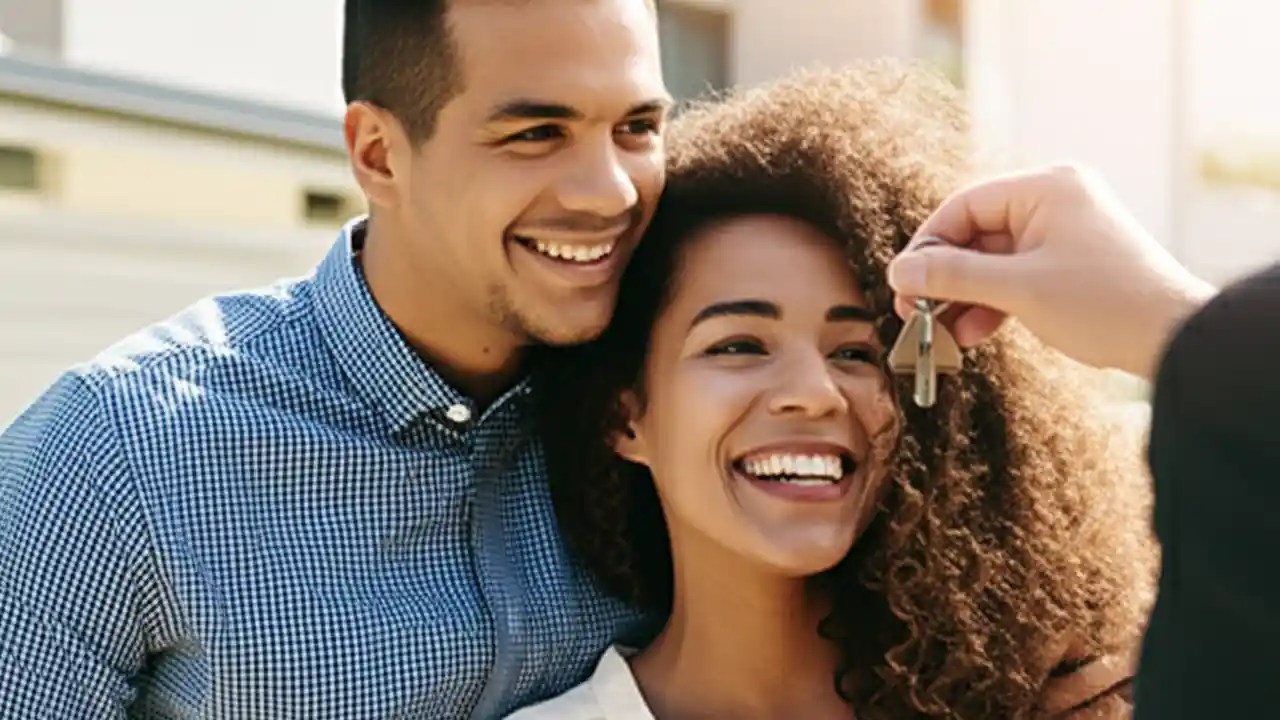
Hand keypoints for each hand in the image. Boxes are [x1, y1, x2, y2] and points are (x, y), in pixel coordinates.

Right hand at [887, 165, 1214, 379]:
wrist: (1174, 337)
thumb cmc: (1104, 303)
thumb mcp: (1017, 289)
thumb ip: (953, 276)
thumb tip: (898, 270)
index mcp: (1046, 188)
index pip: (965, 206)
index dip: (928, 246)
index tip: (903, 282)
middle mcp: (1055, 200)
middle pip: (976, 233)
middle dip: (945, 278)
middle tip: (913, 311)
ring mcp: (1064, 232)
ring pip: (993, 260)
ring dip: (965, 296)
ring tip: (941, 331)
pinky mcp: (1070, 263)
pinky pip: (1016, 275)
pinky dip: (993, 302)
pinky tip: (972, 333)